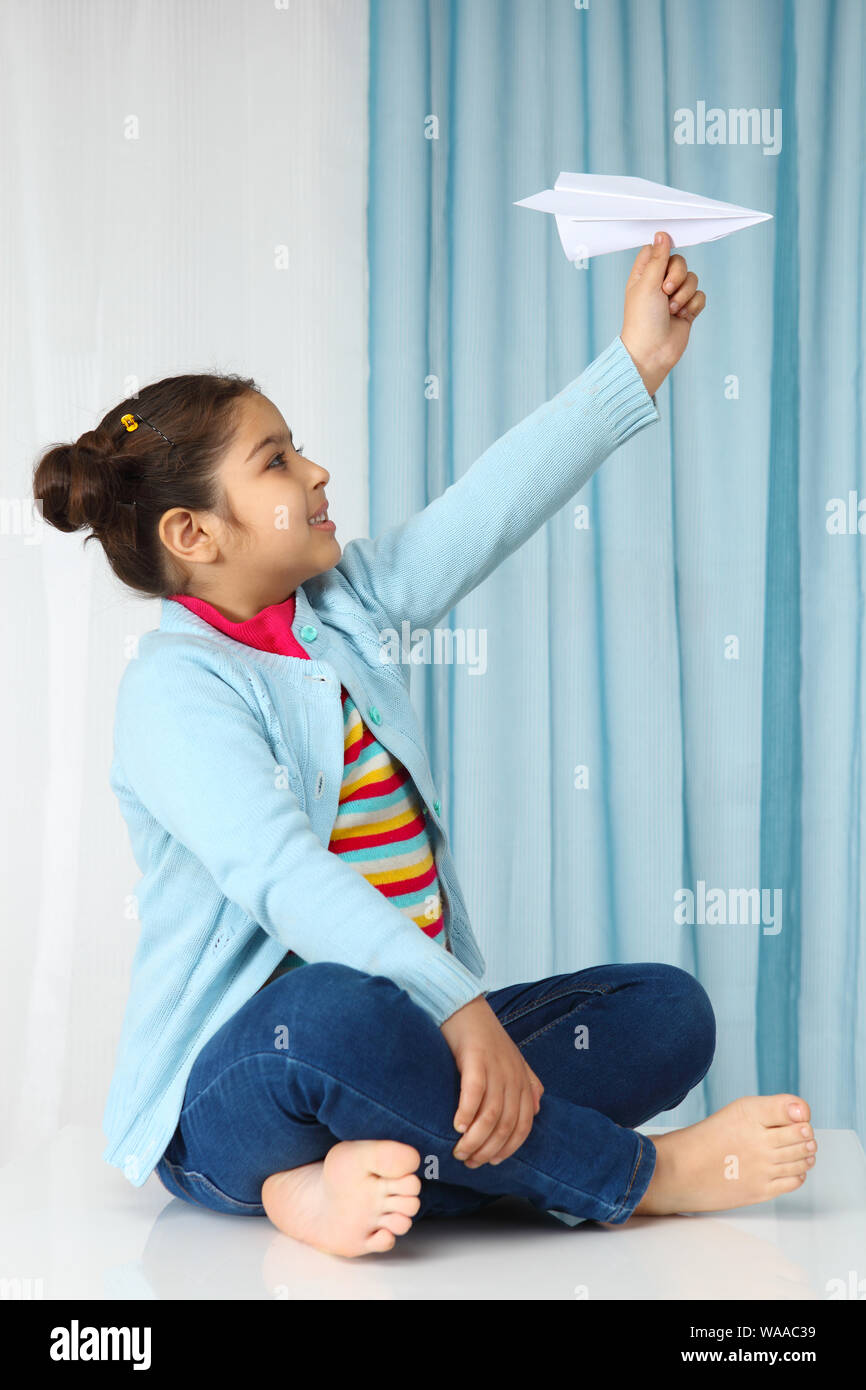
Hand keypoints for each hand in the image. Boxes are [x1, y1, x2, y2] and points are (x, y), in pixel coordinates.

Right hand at [439, 994, 543, 1167]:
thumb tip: (537, 1110)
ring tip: (460, 1151)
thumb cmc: (484, 1036)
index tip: (490, 1163)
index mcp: (523, 1081)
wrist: (465, 1006)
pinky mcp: (476, 1059)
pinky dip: (466, 1113)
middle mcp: (513, 1077)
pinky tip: (457, 1126)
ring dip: (475, 1140)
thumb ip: (527, 1084)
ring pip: (491, 1116)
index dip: (508, 1149)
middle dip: (488, 1150)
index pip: (523, 1126)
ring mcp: (496, 1068)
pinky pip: (474, 1094)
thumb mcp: (512, 1060)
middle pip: (506, 1126)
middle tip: (469, 1161)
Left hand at [620, 230, 706, 397]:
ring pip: (692, 278)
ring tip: (671, 310)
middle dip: (677, 276)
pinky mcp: (687, 308)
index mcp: (644, 274)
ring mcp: (674, 296)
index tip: (665, 260)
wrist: (652, 352)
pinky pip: (700, 295)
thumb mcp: (647, 284)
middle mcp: (659, 283)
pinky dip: (693, 305)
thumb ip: (657, 258)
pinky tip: (681, 317)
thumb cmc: (642, 320)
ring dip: (684, 294)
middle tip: (665, 292)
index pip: (657, 249)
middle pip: (679, 262)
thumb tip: (662, 234)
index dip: (664, 252)